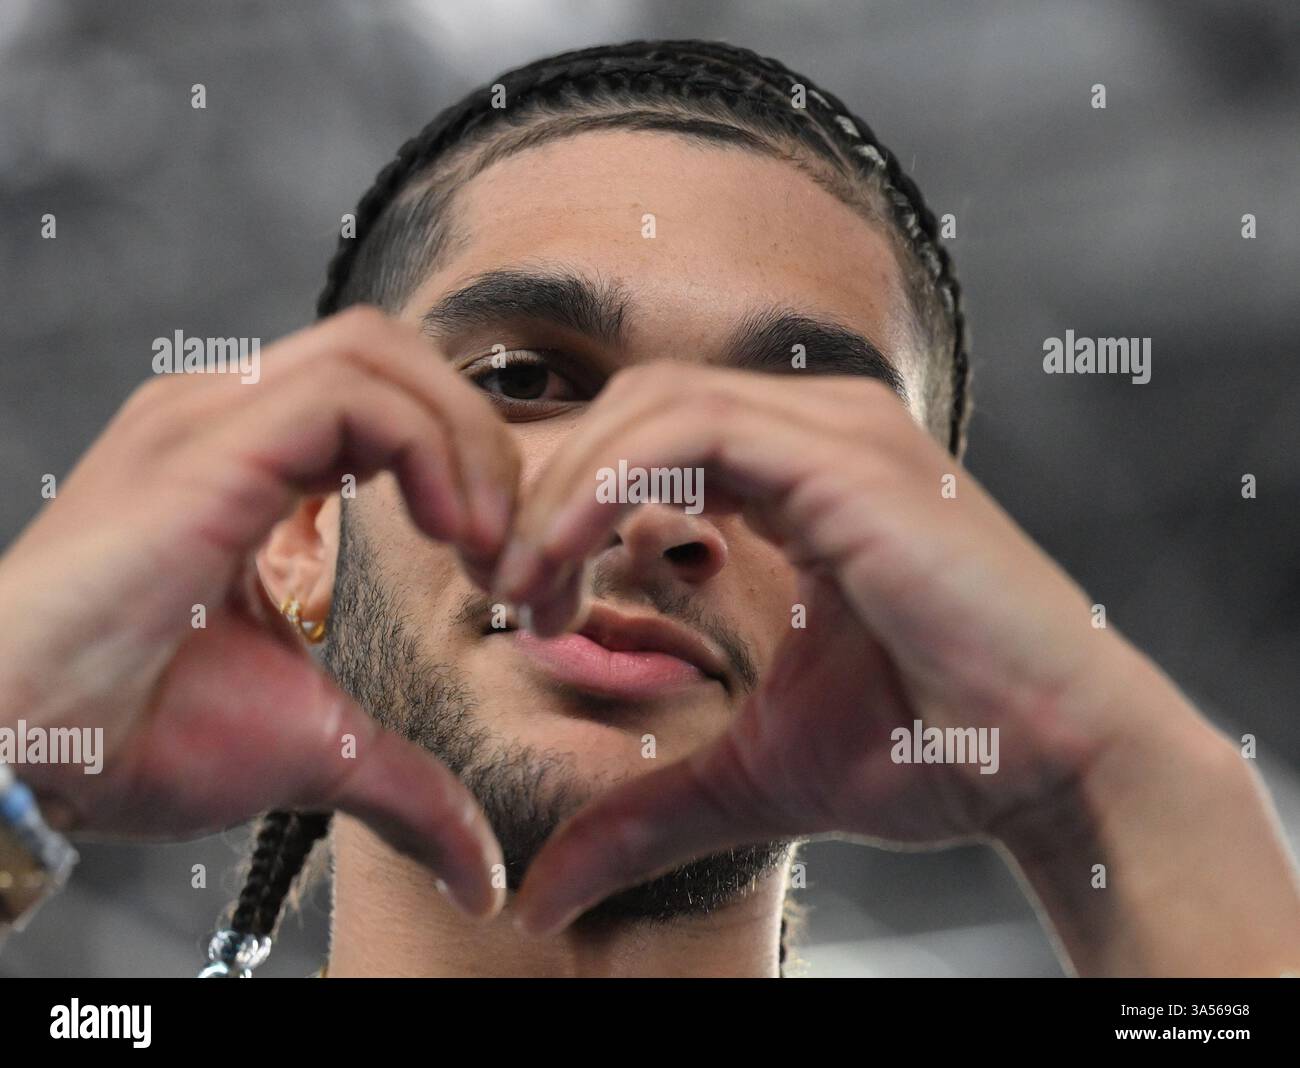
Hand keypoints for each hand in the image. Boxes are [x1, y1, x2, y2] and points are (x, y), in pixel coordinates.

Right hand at [0, 307, 514, 917]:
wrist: (24, 754)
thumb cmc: (137, 739)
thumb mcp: (315, 746)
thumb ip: (404, 779)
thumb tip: (472, 866)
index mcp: (247, 461)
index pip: (385, 396)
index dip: (464, 464)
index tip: (499, 569)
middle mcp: (229, 418)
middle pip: (394, 355)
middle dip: (479, 441)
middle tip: (505, 550)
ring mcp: (214, 418)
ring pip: (382, 353)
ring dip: (465, 443)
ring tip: (482, 545)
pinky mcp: (211, 443)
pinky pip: (356, 394)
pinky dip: (430, 450)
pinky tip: (446, 535)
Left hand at [493, 363, 1206, 934]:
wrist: (1058, 770)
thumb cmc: (934, 753)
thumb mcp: (753, 773)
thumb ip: (647, 807)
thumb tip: (544, 891)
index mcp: (802, 475)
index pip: (647, 440)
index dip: (565, 505)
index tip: (518, 598)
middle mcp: (821, 430)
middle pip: (634, 406)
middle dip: (550, 491)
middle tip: (501, 591)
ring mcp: (842, 432)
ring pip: (650, 405)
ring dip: (563, 492)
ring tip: (522, 591)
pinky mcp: (851, 459)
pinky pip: (691, 434)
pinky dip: (605, 489)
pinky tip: (566, 571)